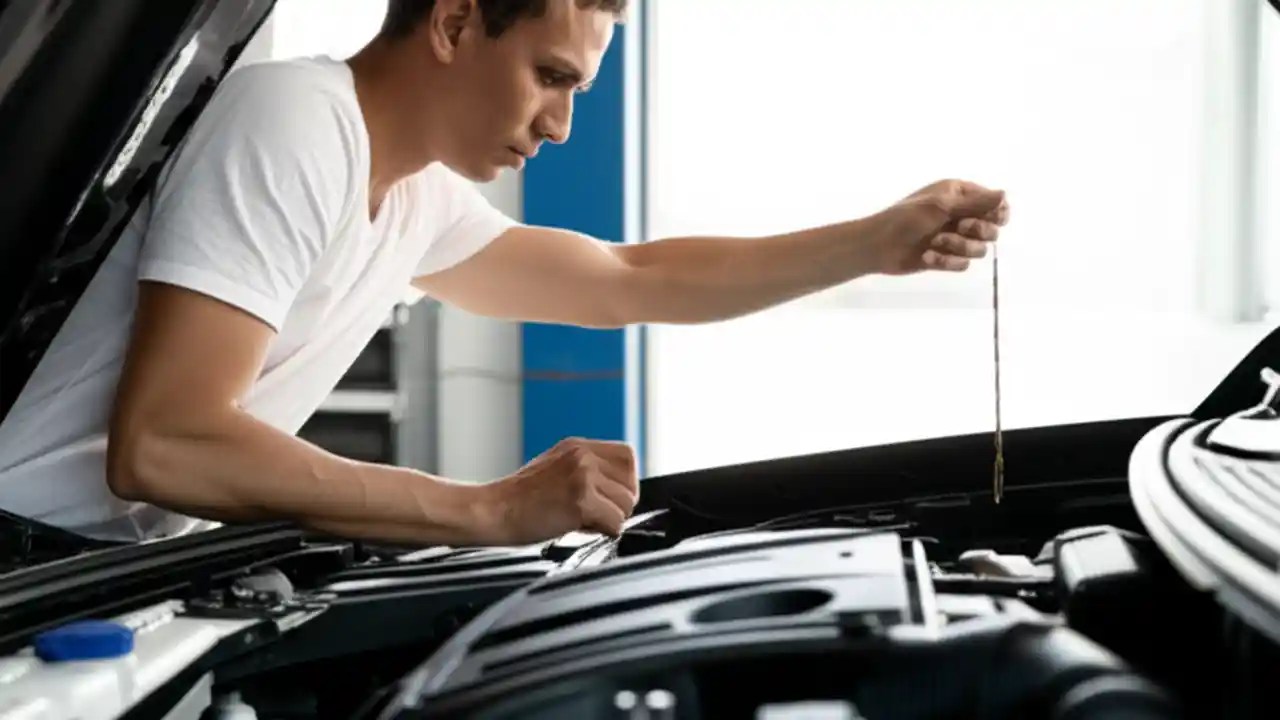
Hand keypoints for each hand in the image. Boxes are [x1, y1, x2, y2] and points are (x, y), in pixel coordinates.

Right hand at [479, 437, 638, 544]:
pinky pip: (616, 524)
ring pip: (626, 506)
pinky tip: (577, 528)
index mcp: (577, 446)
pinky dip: (603, 533)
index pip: (627, 457)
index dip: (623, 482)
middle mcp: (583, 456)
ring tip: (580, 520)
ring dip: (609, 520)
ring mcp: (583, 477)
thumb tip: (618, 491)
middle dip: (617, 504)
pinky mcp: (582, 501)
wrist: (491, 511)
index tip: (607, 498)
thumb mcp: (554, 468)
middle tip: (591, 514)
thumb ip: (584, 470)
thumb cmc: (517, 500)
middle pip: (631, 484)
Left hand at [870, 179, 1010, 274]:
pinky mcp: (946, 259)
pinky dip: (947, 262)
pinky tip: (927, 257)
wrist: (878, 246)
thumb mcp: (941, 206)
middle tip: (960, 227)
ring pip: (979, 250)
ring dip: (958, 248)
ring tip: (936, 243)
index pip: (995, 203)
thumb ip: (976, 203)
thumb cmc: (906, 219)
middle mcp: (960, 215)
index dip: (997, 213)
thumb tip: (1005, 193)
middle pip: (991, 229)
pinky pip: (963, 264)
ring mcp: (953, 238)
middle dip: (976, 231)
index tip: (995, 218)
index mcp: (959, 195)